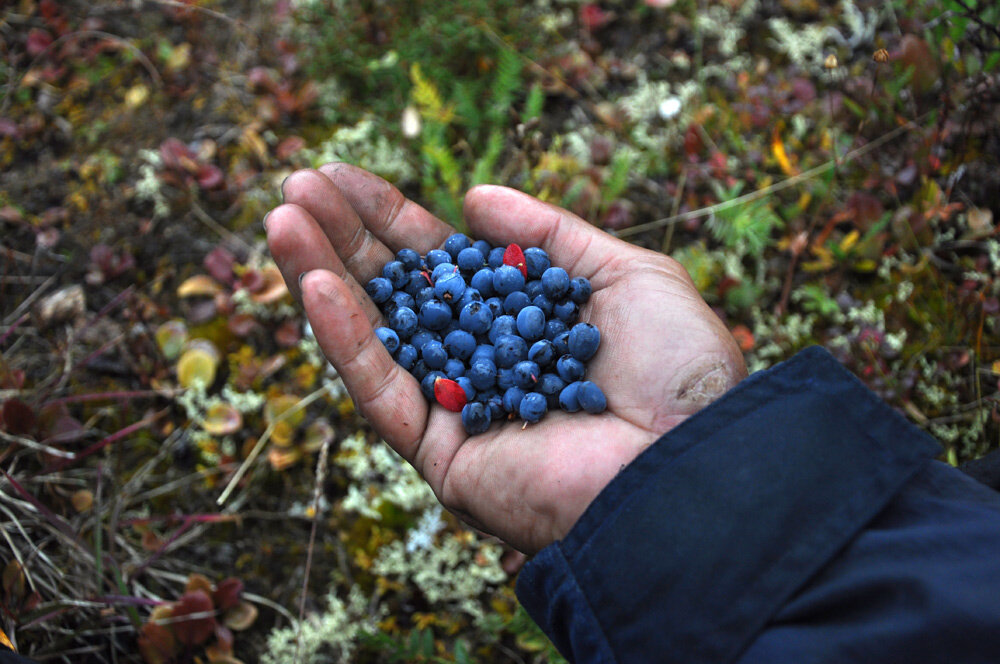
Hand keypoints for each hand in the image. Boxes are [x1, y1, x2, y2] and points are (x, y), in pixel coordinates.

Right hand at [265, 164, 746, 553]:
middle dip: (346, 239)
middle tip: (296, 183)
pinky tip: (314, 282)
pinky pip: (381, 393)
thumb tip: (473, 198)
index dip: (392, 220)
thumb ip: (546, 233)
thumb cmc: (677, 369)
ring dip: (324, 277)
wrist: (695, 463)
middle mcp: (482, 366)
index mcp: (521, 324)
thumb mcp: (623, 274)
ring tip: (283, 218)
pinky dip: (346, 339)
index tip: (342, 175)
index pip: (442, 266)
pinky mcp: (442, 457)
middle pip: (398, 296)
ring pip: (376, 339)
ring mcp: (458, 412)